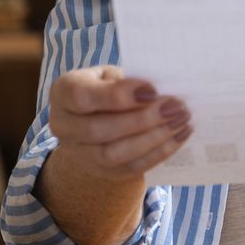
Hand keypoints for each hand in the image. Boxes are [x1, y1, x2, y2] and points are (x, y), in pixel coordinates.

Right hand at [48, 65, 191, 181]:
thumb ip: (128, 80)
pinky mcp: (99, 171)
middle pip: (99, 130)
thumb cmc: (109, 85)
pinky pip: (129, 168)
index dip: (118, 96)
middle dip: (142, 120)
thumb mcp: (111, 73)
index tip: (153, 90)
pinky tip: (179, 136)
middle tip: (176, 108)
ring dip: (153, 139)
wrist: (97, 114)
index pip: (83, 97)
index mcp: (63, 92)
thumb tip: (160, 90)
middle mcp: (63, 126)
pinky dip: (158, 153)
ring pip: (113, 155)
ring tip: (181, 122)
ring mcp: (78, 153)